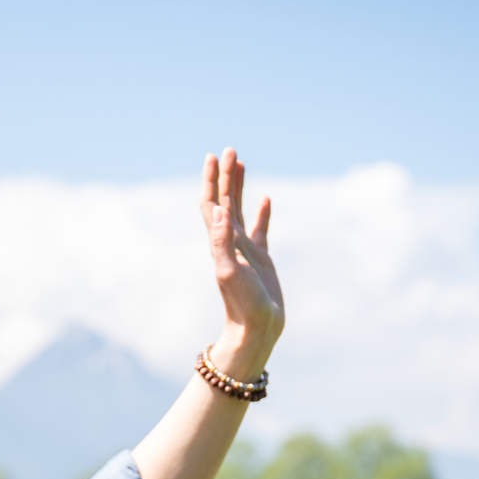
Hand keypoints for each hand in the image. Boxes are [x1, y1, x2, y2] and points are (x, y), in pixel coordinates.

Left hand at [198, 149, 283, 376]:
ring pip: (241, 210)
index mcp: (220, 242)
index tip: (213, 157)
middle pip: (224, 200)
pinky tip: (267, 199)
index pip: (212, 203)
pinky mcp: (261, 258)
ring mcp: (245, 249)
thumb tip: (218, 210)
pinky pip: (261, 228)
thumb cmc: (242, 304)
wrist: (256, 329)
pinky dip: (263, 212)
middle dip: (225, 176)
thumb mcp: (229, 272)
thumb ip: (222, 241)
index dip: (211, 180)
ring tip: (241, 163)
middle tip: (229, 150)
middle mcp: (229, 242)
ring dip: (239, 187)